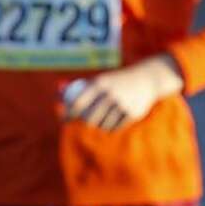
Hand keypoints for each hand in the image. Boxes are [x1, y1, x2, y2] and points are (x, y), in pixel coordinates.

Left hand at [63, 55, 183, 131]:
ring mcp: (122, 104)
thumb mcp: (100, 80)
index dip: (69, 113)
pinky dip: (111, 127)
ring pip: (103, 124)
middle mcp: (111, 93)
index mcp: (101, 83)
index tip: (65, 120)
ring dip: (100, 126)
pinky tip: (111, 123)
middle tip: (84, 123)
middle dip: (85, 123)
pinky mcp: (132, 113)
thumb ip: (80, 88)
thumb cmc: (117, 80)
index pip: (79, 102)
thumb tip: (57, 97)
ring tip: (100, 121)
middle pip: (90, 118)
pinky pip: (116, 127)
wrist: (147, 78)